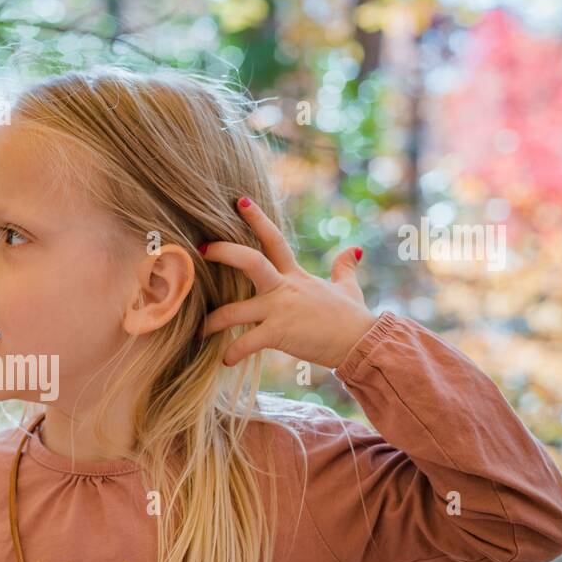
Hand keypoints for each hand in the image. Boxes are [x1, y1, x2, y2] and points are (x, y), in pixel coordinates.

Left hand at [198, 197, 377, 368]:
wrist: (363, 342)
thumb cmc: (353, 318)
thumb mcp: (348, 288)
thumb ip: (344, 268)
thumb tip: (354, 250)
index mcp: (296, 275)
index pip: (274, 239)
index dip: (257, 219)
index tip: (239, 201)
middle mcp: (284, 288)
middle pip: (250, 261)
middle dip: (223, 252)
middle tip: (200, 250)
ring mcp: (280, 310)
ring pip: (234, 310)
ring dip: (213, 321)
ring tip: (199, 331)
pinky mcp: (279, 333)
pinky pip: (247, 342)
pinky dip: (233, 352)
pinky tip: (224, 361)